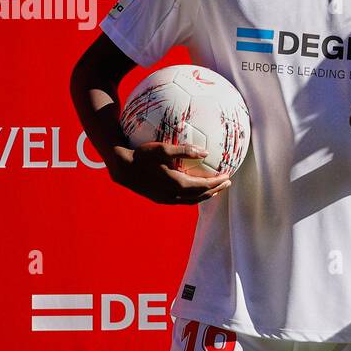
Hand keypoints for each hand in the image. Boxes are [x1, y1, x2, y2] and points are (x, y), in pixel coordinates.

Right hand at [111, 141, 229, 204]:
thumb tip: (205, 152)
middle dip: (215, 190)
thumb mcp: (163, 149)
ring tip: (215, 189)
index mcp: (176, 184)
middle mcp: (173, 195)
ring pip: (191, 201)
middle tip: (227, 183)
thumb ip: (185, 150)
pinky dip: (193, 196)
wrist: (121, 168)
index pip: (203, 186)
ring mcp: (166, 199)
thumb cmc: (142, 155)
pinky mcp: (159, 199)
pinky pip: (182, 200)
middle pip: (200, 196)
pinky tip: (194, 189)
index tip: (228, 176)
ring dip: (205, 195)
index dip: (217, 182)